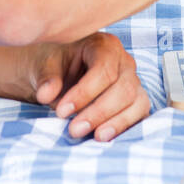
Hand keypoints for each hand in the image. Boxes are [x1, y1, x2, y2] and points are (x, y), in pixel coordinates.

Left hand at [22, 32, 149, 141]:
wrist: (58, 74)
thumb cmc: (54, 65)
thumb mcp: (43, 67)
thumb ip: (47, 78)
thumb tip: (46, 94)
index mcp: (104, 46)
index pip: (104, 70)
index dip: (84, 93)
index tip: (62, 111)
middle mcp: (124, 62)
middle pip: (123, 88)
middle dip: (99, 112)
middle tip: (74, 130)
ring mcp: (133, 81)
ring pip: (136, 102)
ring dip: (116, 123)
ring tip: (95, 137)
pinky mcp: (135, 101)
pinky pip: (139, 115)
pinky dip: (125, 127)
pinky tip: (106, 137)